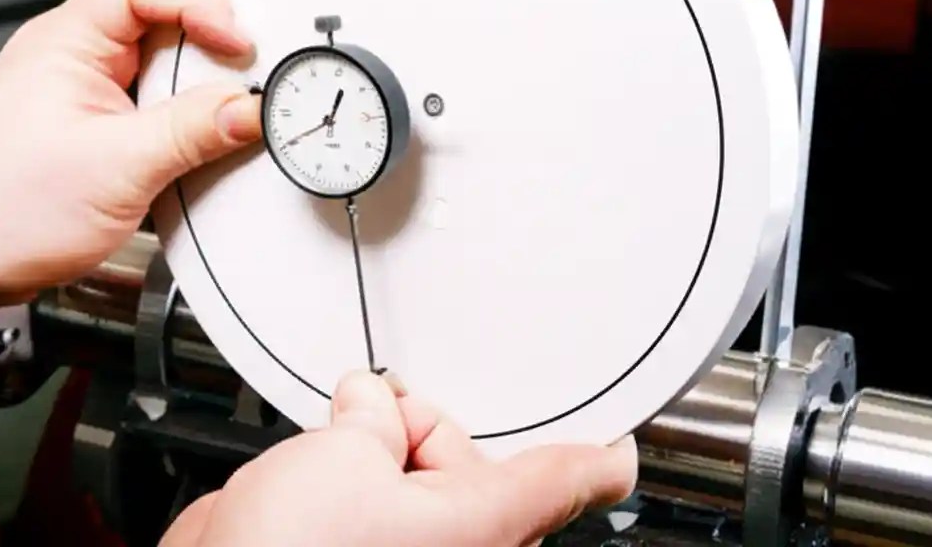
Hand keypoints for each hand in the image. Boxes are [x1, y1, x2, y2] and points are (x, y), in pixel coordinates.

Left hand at [0, 0, 260, 300]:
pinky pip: (152, 89)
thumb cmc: (2, 212)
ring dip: (197, 74)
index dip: (200, 1)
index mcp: (65, 41)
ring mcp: (83, 82)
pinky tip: (197, 131)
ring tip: (223, 105)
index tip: (236, 43)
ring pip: (159, 50)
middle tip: (242, 72)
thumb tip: (249, 108)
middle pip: (159, 6)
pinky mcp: (94, 116)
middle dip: (208, 35)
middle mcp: (72, 50)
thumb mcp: (118, 172)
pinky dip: (183, 105)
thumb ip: (191, 134)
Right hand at [161, 372, 637, 546]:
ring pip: (418, 485)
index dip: (601, 449)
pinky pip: (375, 506)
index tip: (619, 438)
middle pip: (475, 466)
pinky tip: (312, 478)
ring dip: (379, 458)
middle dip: (425, 428)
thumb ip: (369, 417)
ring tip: (331, 456)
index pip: (575, 479)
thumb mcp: (340, 455)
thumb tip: (367, 405)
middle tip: (379, 420)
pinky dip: (352, 483)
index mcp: (484, 526)